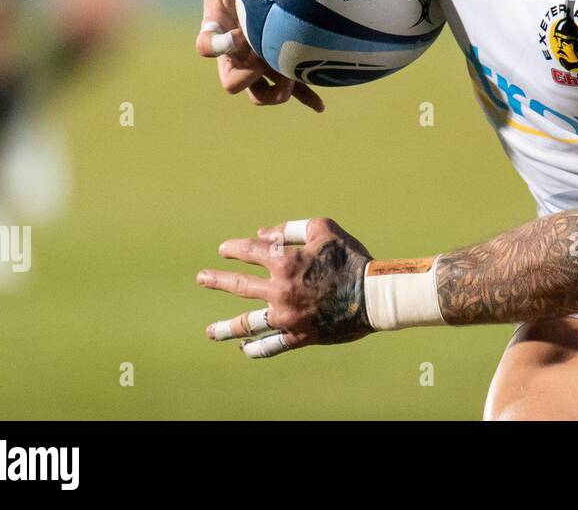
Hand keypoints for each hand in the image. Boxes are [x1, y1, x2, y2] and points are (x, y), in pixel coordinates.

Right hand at [195, 0, 323, 110]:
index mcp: (216, 30)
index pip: (206, 47)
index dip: (221, 46)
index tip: (241, 33)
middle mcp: (233, 55)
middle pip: (232, 82)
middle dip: (250, 76)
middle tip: (267, 59)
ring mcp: (255, 65)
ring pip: (260, 94)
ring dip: (276, 91)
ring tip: (292, 79)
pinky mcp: (278, 68)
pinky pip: (290, 88)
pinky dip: (304, 95)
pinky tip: (320, 106)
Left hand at [198, 217, 373, 358]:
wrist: (375, 295)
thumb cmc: (351, 258)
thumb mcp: (324, 229)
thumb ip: (292, 228)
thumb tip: (264, 234)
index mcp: (286, 261)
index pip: (250, 252)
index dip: (234, 249)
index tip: (224, 250)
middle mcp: (280, 290)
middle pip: (239, 286)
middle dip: (217, 280)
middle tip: (202, 278)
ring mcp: (286, 316)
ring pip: (247, 324)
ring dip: (225, 327)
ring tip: (210, 331)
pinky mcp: (298, 336)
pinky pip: (270, 346)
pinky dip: (255, 348)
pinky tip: (244, 348)